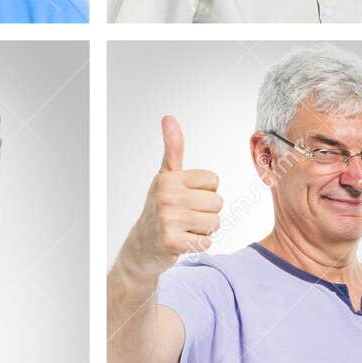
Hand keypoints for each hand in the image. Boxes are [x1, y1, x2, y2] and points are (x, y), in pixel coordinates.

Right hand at [121, 116, 221, 274]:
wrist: (143, 244)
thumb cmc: (160, 207)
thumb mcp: (166, 176)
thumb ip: (173, 148)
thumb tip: (169, 118)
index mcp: (168, 178)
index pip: (214, 181)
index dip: (205, 191)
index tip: (187, 197)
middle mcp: (166, 197)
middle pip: (217, 202)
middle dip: (207, 212)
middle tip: (187, 216)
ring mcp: (168, 220)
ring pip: (214, 222)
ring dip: (204, 228)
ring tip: (186, 228)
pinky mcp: (172, 243)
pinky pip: (206, 241)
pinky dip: (199, 243)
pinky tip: (184, 241)